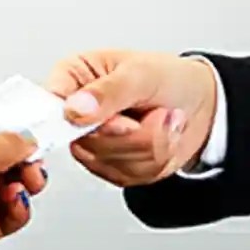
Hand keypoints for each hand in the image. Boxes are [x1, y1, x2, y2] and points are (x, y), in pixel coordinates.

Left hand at [0, 129, 47, 249]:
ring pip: (5, 192)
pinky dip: (15, 212)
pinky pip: (3, 218)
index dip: (9, 137)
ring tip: (20, 190)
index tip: (31, 139)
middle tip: (33, 167)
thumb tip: (26, 140)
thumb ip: (8, 143)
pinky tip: (15, 207)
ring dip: (19, 190)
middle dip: (22, 166)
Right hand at [45, 50, 217, 186]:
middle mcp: (77, 115)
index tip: (99, 120)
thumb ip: (107, 92)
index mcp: (74, 80)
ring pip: (110, 161)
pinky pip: (129, 176)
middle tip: (148, 110)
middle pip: (83, 142)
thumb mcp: (140, 73)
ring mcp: (94, 144)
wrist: (202, 103)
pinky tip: (161, 136)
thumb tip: (76, 108)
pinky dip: (156, 158)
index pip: (48, 105)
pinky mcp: (113, 168)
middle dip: (129, 132)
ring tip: (161, 118)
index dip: (70, 120)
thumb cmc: (168, 77)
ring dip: (150, 143)